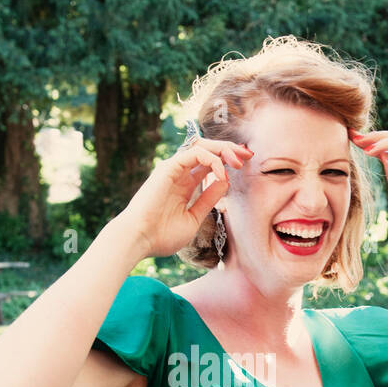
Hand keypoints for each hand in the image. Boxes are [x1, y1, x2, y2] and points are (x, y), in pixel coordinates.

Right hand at [115, 139, 252, 259]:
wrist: (139, 240)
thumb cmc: (162, 236)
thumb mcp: (194, 218)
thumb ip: (208, 199)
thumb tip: (224, 181)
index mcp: (185, 185)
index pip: (209, 164)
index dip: (227, 160)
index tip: (245, 162)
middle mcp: (179, 173)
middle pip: (208, 150)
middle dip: (229, 149)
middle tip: (247, 154)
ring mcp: (173, 169)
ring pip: (202, 146)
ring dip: (223, 149)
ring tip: (238, 161)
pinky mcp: (168, 167)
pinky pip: (195, 153)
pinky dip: (212, 160)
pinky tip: (222, 174)